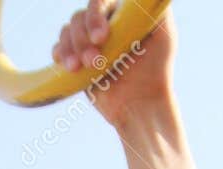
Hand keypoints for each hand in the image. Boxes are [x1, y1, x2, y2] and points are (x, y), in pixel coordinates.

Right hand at [51, 1, 175, 128]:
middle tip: (93, 61)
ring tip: (81, 68)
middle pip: (79, 18)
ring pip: (66, 32)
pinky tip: (68, 65)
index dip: (95, 17)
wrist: (139, 105)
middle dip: (82, 40)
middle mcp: (102, 25)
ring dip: (70, 49)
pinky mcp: (76, 60)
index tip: (101, 38)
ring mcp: (87, 43)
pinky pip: (58, 49)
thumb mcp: (164, 34)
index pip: (98, 2)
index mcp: (119, 14)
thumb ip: (158, 9)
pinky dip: (60, 54)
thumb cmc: (155, 70)